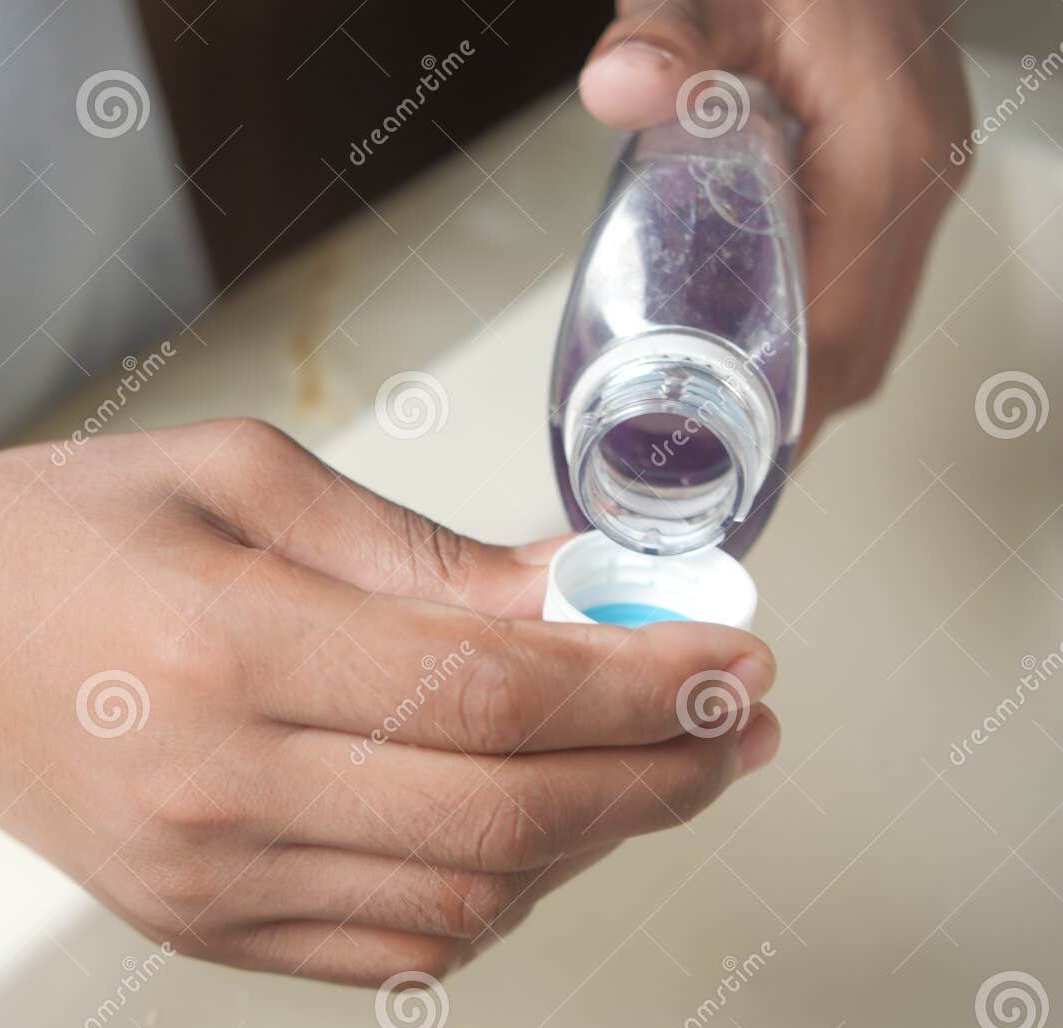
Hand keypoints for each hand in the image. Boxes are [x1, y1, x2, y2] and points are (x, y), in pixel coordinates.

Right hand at [0, 420, 779, 984]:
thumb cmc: (53, 534)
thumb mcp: (241, 480)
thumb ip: (420, 554)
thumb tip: (576, 595)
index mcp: (222, 648)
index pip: (495, 693)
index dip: (643, 682)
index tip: (731, 656)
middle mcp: (214, 791)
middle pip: (511, 817)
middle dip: (657, 773)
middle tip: (736, 722)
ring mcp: (203, 884)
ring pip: (471, 902)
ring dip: (592, 840)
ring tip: (649, 765)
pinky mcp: (196, 930)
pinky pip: (395, 950)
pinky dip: (497, 899)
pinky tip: (535, 830)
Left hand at [579, 0, 972, 445]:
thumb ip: (670, 34)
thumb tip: (625, 82)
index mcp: (887, 153)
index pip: (843, 331)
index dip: (785, 415)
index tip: (727, 469)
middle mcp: (916, 177)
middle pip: (863, 349)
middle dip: (785, 420)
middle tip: (702, 470)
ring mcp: (913, 180)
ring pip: (868, 326)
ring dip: (799, 385)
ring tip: (718, 433)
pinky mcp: (893, 175)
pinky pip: (862, 287)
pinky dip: (809, 334)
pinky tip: (750, 348)